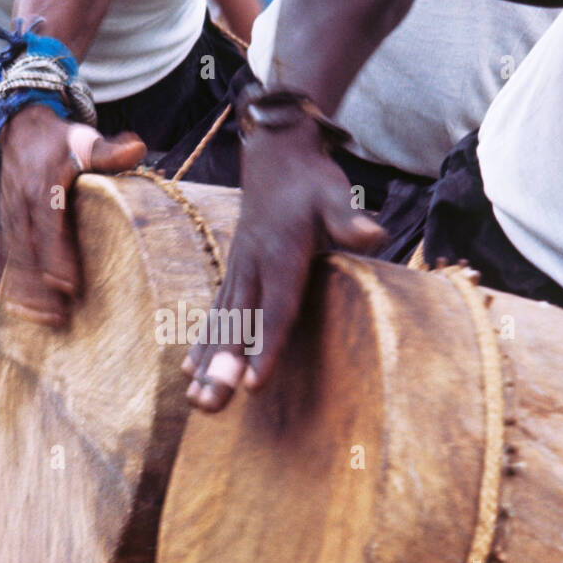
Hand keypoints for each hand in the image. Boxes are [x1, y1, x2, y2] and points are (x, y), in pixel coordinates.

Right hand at [0, 104, 145, 323]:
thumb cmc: (62, 140)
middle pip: (27, 250)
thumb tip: (137, 148)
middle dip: (39, 286)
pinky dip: (6, 280)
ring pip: (12, 258)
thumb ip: (110, 150)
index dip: (56, 256)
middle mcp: (21, 204)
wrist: (23, 129)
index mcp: (42, 185)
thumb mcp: (86, 140)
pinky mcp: (3, 223)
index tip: (68, 285)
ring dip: (24, 291)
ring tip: (41, 320)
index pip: (48, 225)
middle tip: (57, 317)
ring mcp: (9, 215)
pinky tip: (16, 307)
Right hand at [184, 119, 384, 411]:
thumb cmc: (312, 181)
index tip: (254, 383)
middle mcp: (253, 268)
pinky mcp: (233, 275)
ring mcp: (239, 272)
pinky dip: (200, 343)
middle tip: (209, 405)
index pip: (275, 308)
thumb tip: (374, 234)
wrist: (275, 156)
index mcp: (281, 255)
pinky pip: (214, 315)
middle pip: (238, 326)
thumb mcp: (335, 194)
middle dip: (223, 368)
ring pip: (221, 325)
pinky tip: (188, 372)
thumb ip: (348, 219)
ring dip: (207, 366)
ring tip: (195, 402)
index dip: (265, 347)